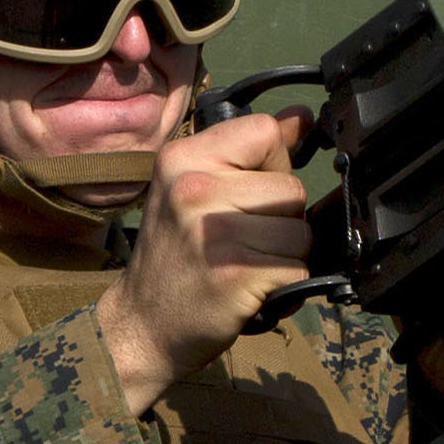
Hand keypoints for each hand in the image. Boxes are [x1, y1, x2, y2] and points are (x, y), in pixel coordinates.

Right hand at [96, 109, 313, 408]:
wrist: (141, 326)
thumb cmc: (174, 258)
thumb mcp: (196, 190)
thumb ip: (247, 152)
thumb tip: (302, 117)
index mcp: (183, 157)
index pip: (266, 131)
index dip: (273, 164)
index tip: (248, 193)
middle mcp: (194, 188)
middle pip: (292, 187)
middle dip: (282, 219)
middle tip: (242, 240)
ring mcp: (215, 233)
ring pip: (301, 232)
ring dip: (286, 255)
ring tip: (246, 264)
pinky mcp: (236, 274)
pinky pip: (297, 269)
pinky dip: (285, 285)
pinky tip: (252, 289)